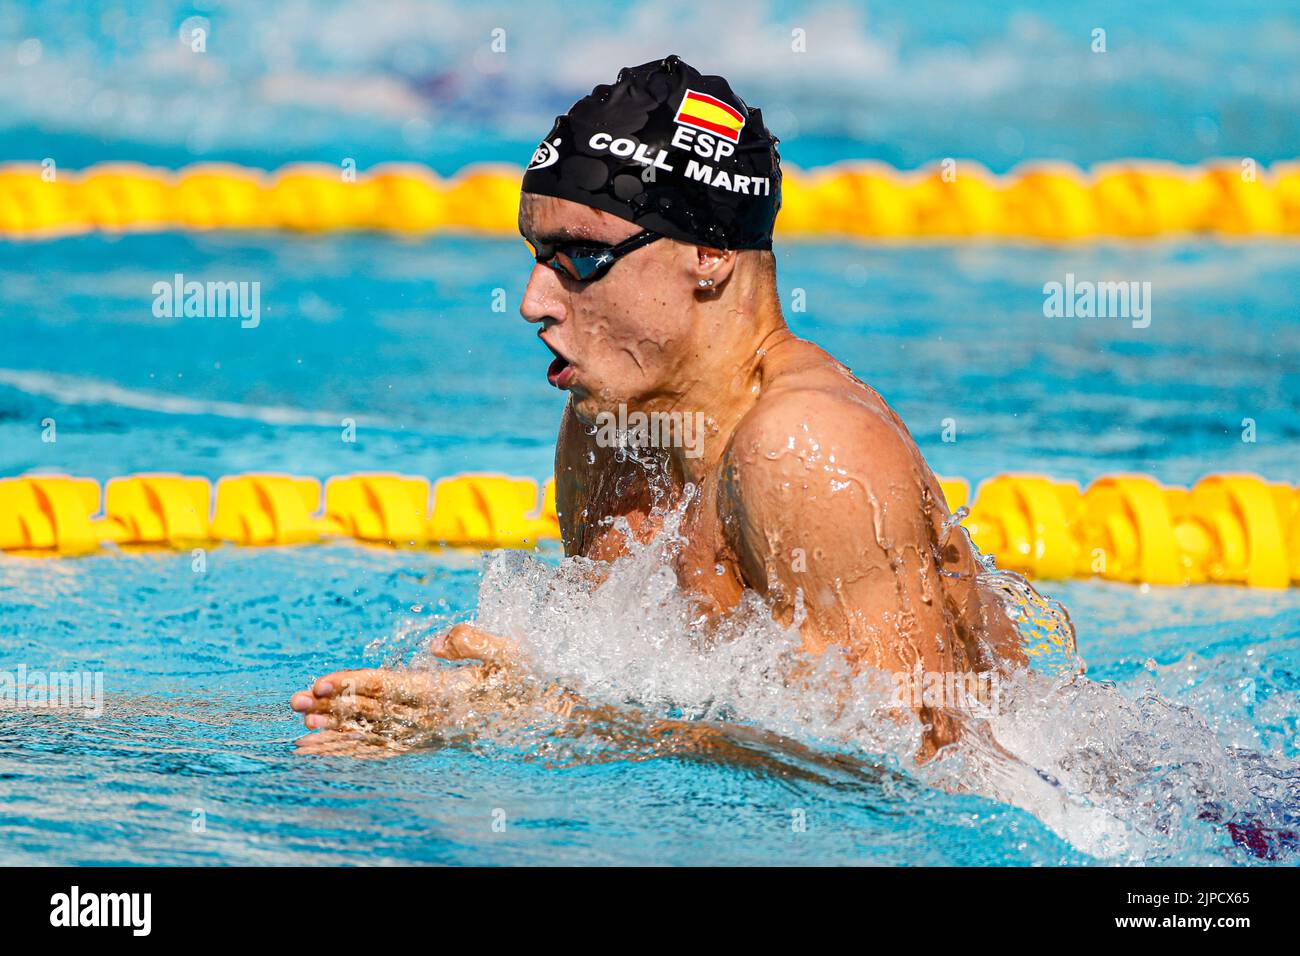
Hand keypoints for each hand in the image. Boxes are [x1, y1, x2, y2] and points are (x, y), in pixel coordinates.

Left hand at [290, 623, 521, 755]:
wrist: (547, 713)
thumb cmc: (527, 676)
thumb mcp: (510, 650)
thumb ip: (473, 641)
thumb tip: (434, 643)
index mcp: (446, 693)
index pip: (389, 688)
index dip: (353, 684)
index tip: (320, 683)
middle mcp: (432, 718)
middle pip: (373, 712)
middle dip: (332, 707)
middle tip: (293, 703)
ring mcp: (430, 733)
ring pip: (374, 736)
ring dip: (337, 735)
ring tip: (302, 736)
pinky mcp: (429, 740)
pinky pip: (386, 750)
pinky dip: (355, 753)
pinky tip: (332, 754)